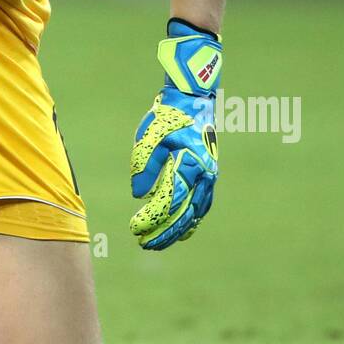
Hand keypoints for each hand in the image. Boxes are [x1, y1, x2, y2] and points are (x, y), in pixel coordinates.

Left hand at [130, 20, 220, 249]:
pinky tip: (181, 230)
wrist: (193, 100)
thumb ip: (144, 164)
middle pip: (183, 213)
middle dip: (164, 232)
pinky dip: (191, 219)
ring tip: (158, 243)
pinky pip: (202, 204)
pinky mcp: (208, 175)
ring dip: (177, 230)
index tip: (135, 229)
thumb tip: (139, 195)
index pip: (169, 201)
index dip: (152, 218)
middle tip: (144, 244)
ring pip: (195, 212)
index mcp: (189, 164)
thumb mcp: (149, 135)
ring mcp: (209, 176)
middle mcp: (203, 175)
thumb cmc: (168, 115)